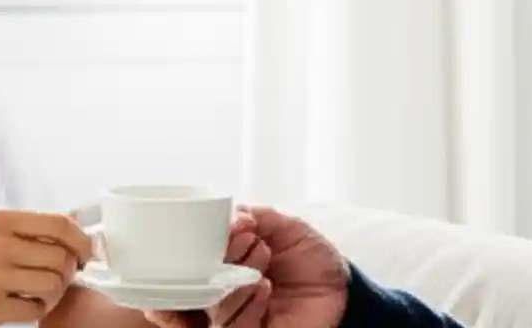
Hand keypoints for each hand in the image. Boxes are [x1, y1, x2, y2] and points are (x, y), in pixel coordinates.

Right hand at [0, 210, 92, 326]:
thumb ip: (29, 227)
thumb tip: (78, 218)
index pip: (59, 223)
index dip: (81, 240)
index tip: (85, 253)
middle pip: (62, 257)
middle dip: (68, 271)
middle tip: (60, 277)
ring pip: (54, 283)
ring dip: (55, 293)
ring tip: (39, 292)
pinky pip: (37, 309)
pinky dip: (38, 310)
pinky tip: (24, 305)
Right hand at [146, 206, 348, 327]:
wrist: (345, 290)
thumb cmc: (313, 260)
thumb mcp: (289, 228)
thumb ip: (260, 217)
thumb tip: (234, 215)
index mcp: (228, 263)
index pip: (193, 264)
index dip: (185, 255)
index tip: (201, 235)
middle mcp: (227, 291)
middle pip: (198, 284)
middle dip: (216, 258)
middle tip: (245, 238)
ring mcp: (238, 316)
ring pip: (216, 305)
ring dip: (236, 277)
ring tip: (262, 254)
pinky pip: (235, 326)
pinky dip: (247, 304)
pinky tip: (264, 287)